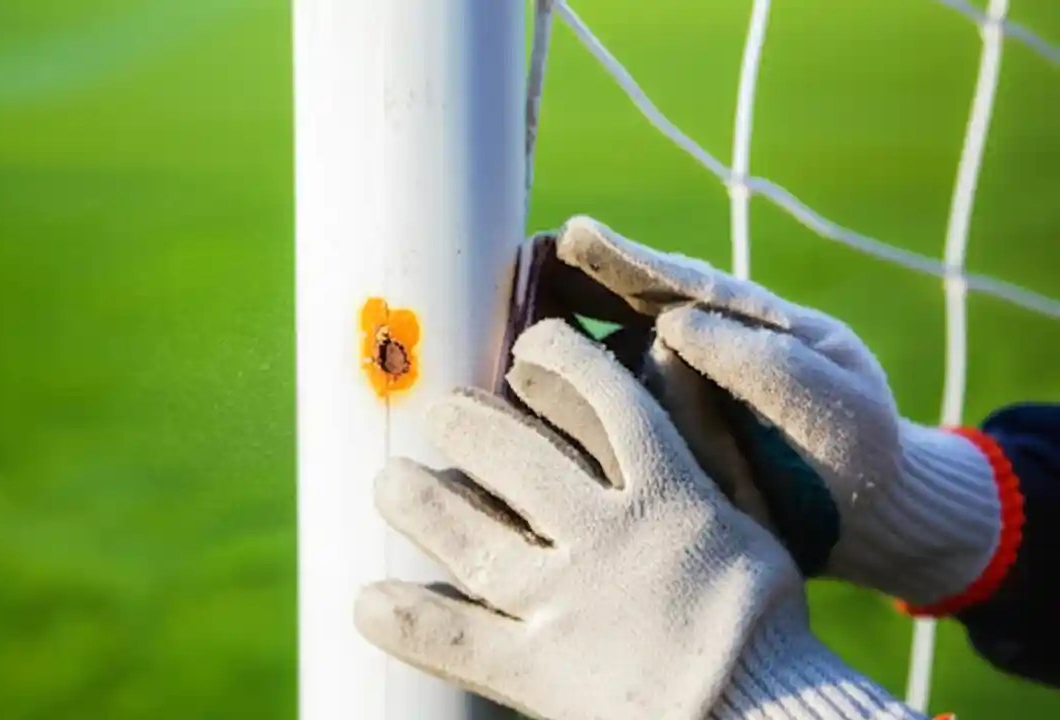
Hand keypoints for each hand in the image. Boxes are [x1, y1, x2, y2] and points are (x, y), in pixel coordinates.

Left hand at [354, 320, 918, 718]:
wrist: (767, 716)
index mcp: (670, 494)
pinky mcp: (539, 669)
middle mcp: (607, 537)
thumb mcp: (750, 520)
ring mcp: (567, 601)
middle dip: (466, 427)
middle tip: (438, 411)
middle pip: (515, 460)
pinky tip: (366, 600)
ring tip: (387, 481)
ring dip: (419, 503)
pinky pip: (455, 637)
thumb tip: (673, 356)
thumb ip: (706, 446)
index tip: (527, 346)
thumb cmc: (763, 621)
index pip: (604, 401)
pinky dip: (404, 618)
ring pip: (471, 537)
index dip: (558, 362)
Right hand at [541, 216, 1015, 610]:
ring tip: (512, 335)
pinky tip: (526, 403)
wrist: (863, 513)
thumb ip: (762, 363)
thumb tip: (673, 325)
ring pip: (606, 360)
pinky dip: (570, 404)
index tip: (574, 235)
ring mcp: (671, 392)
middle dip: (572, 284)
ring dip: (561, 341)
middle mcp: (694, 348)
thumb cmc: (854, 443)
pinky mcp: (655, 440)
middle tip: (520, 265)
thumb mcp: (832, 398)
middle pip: (622, 306)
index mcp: (739, 321)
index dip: (621, 259)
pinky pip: (606, 417)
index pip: (672, 282)